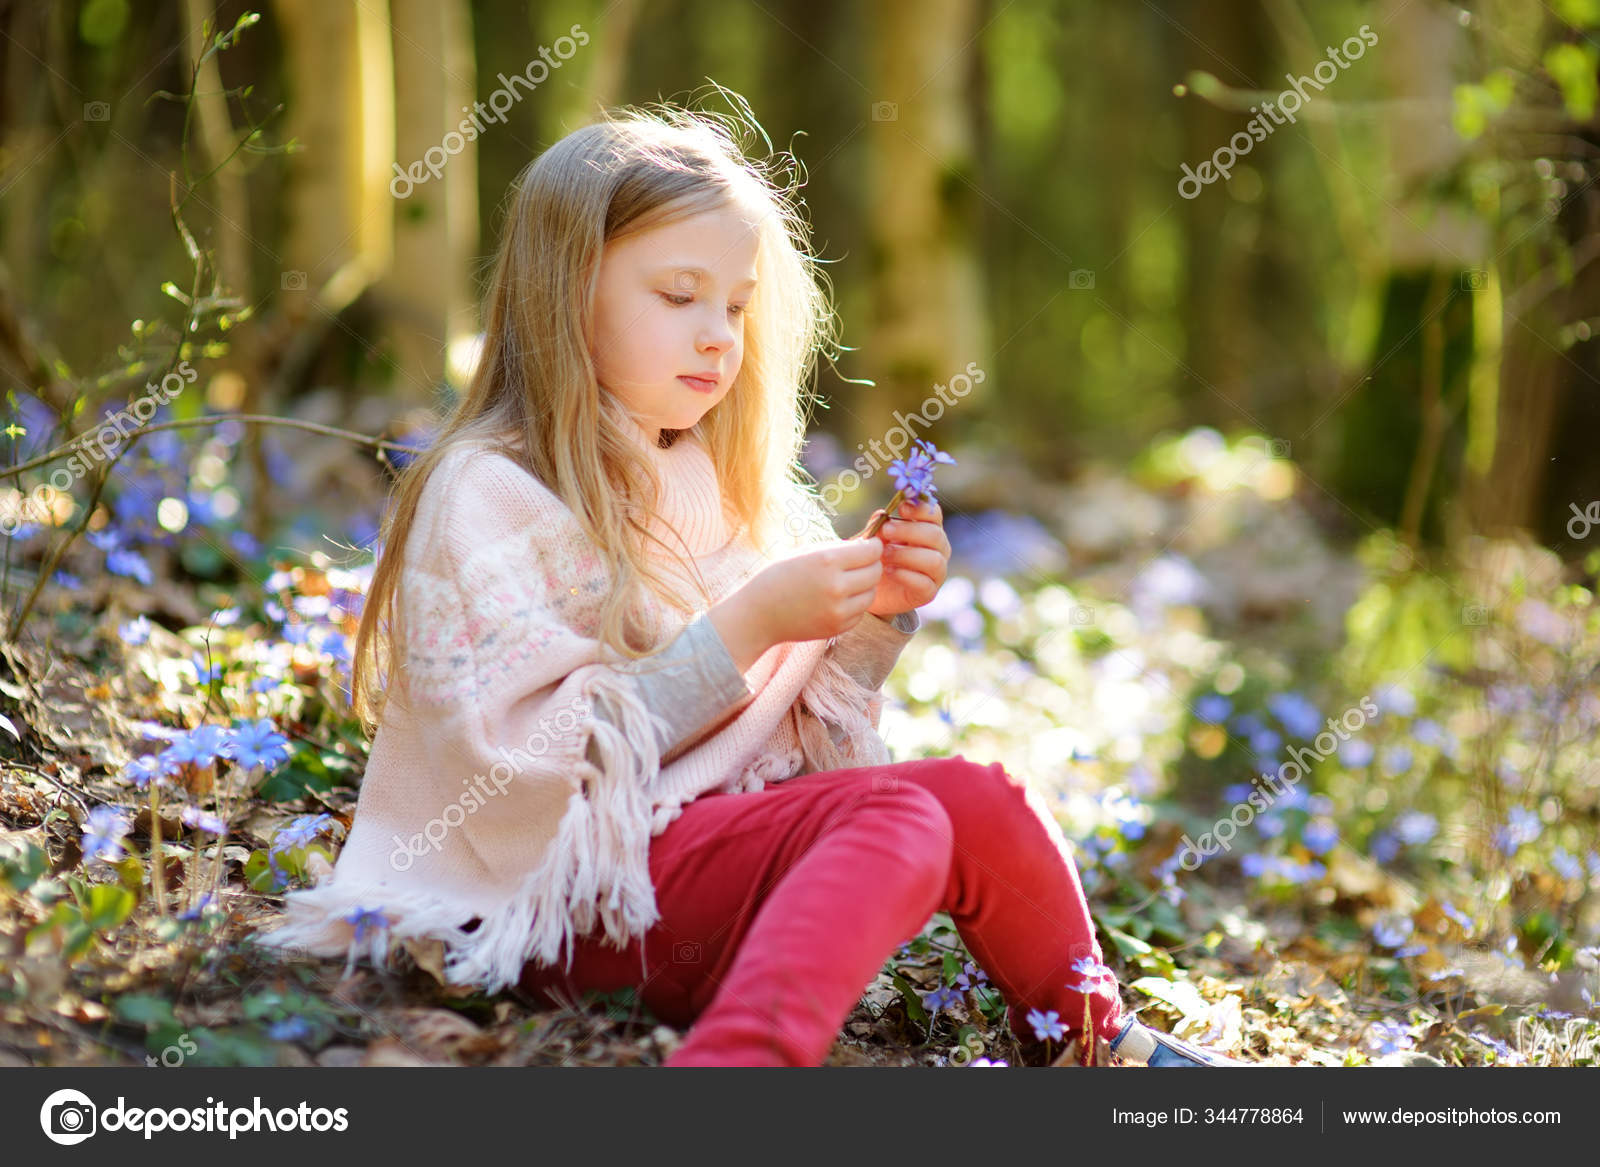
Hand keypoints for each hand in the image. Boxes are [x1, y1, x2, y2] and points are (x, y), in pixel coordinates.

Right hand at [711, 538, 884, 666]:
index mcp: (827, 560)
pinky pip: (860, 612)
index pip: (872, 551)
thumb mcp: (807, 552)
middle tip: (859, 563)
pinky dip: (854, 605)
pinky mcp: (837, 627)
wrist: (758, 614)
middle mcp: (836, 586)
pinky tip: (836, 599)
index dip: (873, 546)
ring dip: (864, 586)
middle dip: (871, 565)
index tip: (868, 545)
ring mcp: (838, 610)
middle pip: (876, 572)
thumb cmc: (780, 576)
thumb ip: (839, 548)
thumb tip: (870, 544)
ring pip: (871, 594)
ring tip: (847, 582)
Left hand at [856, 498, 948, 619]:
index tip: (902, 508)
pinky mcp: (928, 592)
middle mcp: (938, 550)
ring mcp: (936, 572)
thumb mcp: (875, 538)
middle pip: (935, 535)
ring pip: (934, 560)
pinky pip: (925, 583)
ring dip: (907, 554)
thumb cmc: (877, 557)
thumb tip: (881, 514)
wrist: (869, 588)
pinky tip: (889, 571)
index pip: (935, 514)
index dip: (922, 509)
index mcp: (928, 530)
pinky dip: (906, 576)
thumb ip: (879, 525)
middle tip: (886, 530)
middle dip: (909, 530)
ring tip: (884, 555)